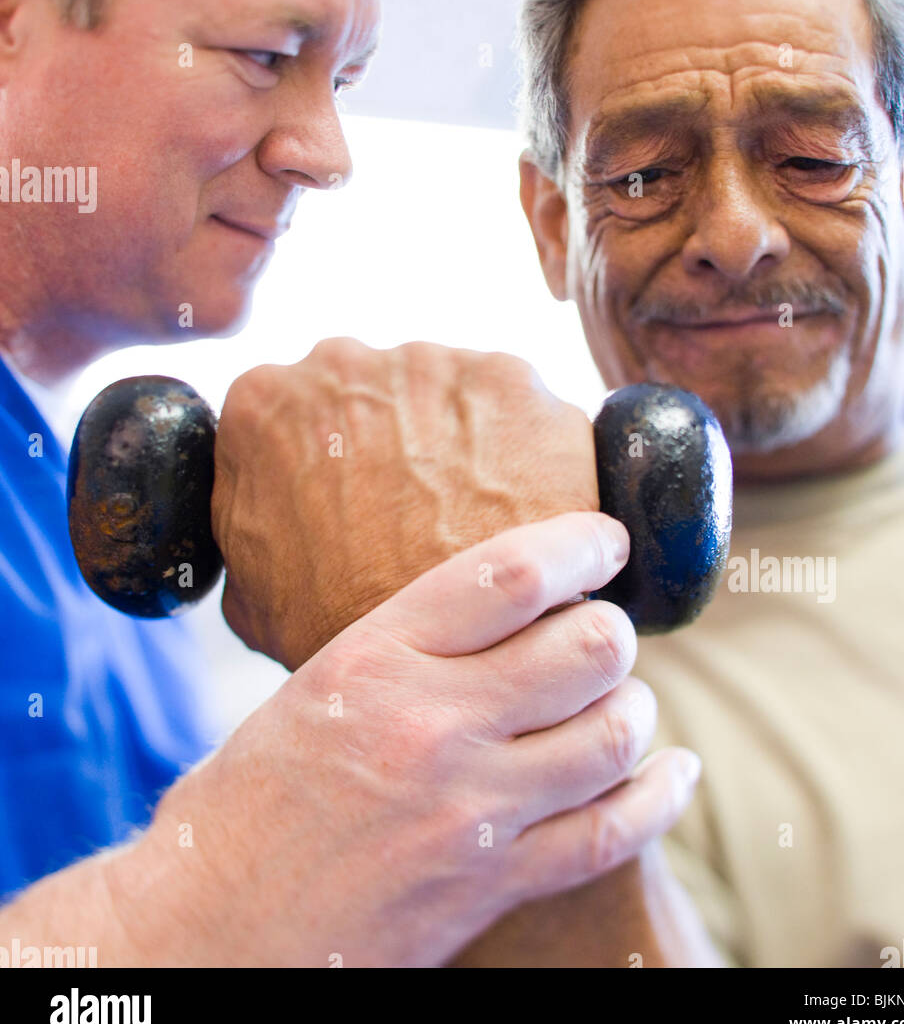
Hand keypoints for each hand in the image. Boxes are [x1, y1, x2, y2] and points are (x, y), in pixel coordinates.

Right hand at [105, 513, 699, 968]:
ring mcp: (469, 812)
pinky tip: (673, 772)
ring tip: (615, 702)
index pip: (513, 574)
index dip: (582, 544)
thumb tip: (511, 602)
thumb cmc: (252, 798)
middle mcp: (432, 727)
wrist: (210, 929)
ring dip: (631, 707)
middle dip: (610, 630)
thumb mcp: (316, 685)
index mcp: (377, 660)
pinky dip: (658, 797)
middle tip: (598, 635)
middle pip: (587, 647)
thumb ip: (412, 644)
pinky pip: (610, 835)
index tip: (608, 540)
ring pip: (613, 733)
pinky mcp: (490, 886)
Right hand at [212, 338, 597, 668]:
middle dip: (408, 438)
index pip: (303, 409)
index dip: (341, 456)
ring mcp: (432, 364)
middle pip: (386, 390)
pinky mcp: (513, 382)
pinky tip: (526, 511)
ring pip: (458, 395)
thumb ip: (251, 519)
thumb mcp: (254, 592)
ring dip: (473, 442)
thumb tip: (270, 505)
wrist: (433, 660)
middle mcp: (346, 363)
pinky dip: (532, 456)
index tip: (369, 493)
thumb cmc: (340, 631)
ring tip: (481, 519)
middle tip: (429, 511)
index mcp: (267, 402)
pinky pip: (525, 413)